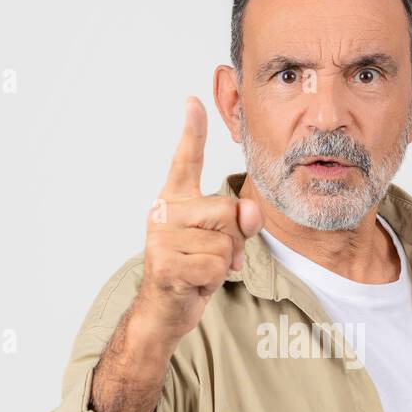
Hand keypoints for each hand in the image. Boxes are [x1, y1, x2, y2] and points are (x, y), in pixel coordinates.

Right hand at [134, 96, 262, 346]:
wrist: (165, 310)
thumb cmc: (194, 270)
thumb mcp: (222, 242)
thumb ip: (240, 222)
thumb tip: (251, 212)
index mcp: (176, 200)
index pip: (185, 160)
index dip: (192, 131)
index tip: (193, 102)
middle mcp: (164, 212)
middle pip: (226, 210)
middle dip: (232, 239)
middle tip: (214, 256)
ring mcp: (161, 238)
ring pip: (224, 241)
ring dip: (223, 263)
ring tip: (201, 270)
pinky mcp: (165, 264)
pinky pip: (215, 265)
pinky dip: (214, 280)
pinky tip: (194, 283)